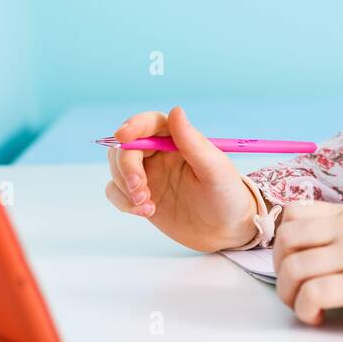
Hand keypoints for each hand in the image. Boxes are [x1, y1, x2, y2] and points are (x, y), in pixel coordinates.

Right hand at [103, 107, 258, 252]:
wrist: (226, 231)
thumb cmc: (227, 196)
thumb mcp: (215, 170)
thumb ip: (193, 142)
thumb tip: (175, 110)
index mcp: (177, 139)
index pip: (149, 123)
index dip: (133, 125)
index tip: (123, 136)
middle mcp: (159, 153)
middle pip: (125, 147)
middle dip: (127, 168)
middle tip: (140, 191)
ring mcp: (148, 174)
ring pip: (117, 168)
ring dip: (125, 187)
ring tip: (148, 207)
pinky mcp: (140, 195)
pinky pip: (116, 191)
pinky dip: (123, 202)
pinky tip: (146, 212)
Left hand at [272, 201, 342, 326]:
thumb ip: (337, 229)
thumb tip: (296, 242)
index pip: (293, 212)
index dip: (281, 239)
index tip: (290, 260)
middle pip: (286, 240)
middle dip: (278, 268)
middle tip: (293, 287)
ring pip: (294, 268)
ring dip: (288, 294)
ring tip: (304, 305)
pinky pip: (313, 294)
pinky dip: (305, 309)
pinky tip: (317, 316)